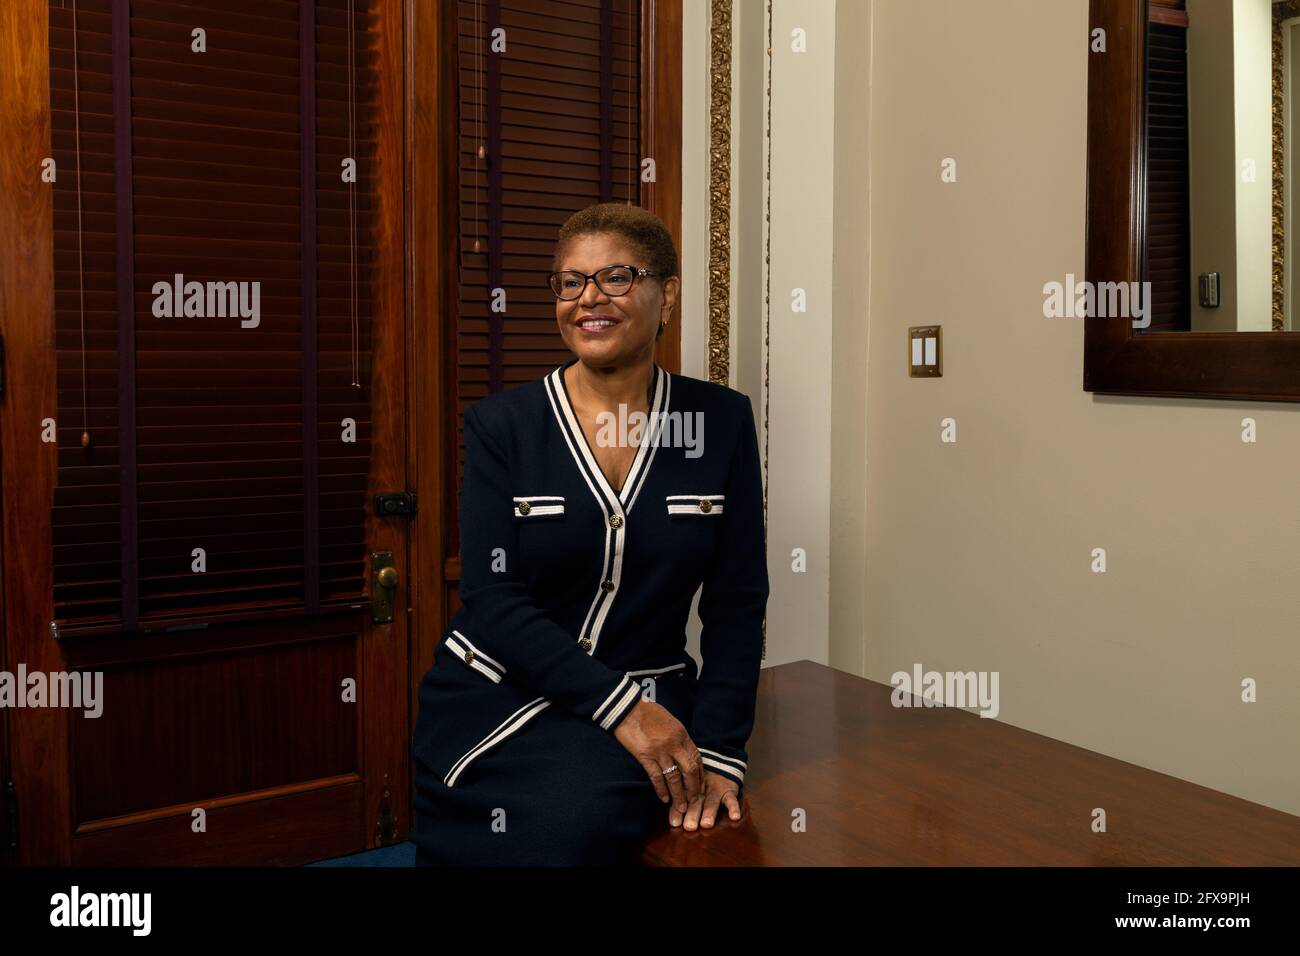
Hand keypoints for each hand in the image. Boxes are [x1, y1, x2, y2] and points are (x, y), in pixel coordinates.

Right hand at [613, 698, 702, 812]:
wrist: (627, 707)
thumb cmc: (647, 712)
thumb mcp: (669, 722)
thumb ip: (678, 738)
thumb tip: (683, 753)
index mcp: (682, 734)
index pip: (696, 759)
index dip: (700, 775)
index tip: (701, 787)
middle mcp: (674, 744)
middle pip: (690, 771)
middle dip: (693, 789)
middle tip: (694, 802)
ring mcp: (660, 751)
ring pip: (674, 778)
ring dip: (679, 795)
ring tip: (681, 808)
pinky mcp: (645, 756)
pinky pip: (656, 777)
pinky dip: (661, 790)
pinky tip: (664, 799)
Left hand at [670, 769, 741, 830]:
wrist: (716, 763)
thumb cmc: (696, 783)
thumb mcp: (686, 790)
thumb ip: (678, 805)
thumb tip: (671, 822)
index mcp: (687, 790)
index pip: (682, 801)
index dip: (678, 811)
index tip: (674, 823)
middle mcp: (700, 791)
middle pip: (696, 802)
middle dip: (693, 814)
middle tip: (689, 826)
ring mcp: (714, 791)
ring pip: (711, 802)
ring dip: (709, 813)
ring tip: (706, 824)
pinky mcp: (728, 791)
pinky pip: (732, 799)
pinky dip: (734, 808)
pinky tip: (734, 817)